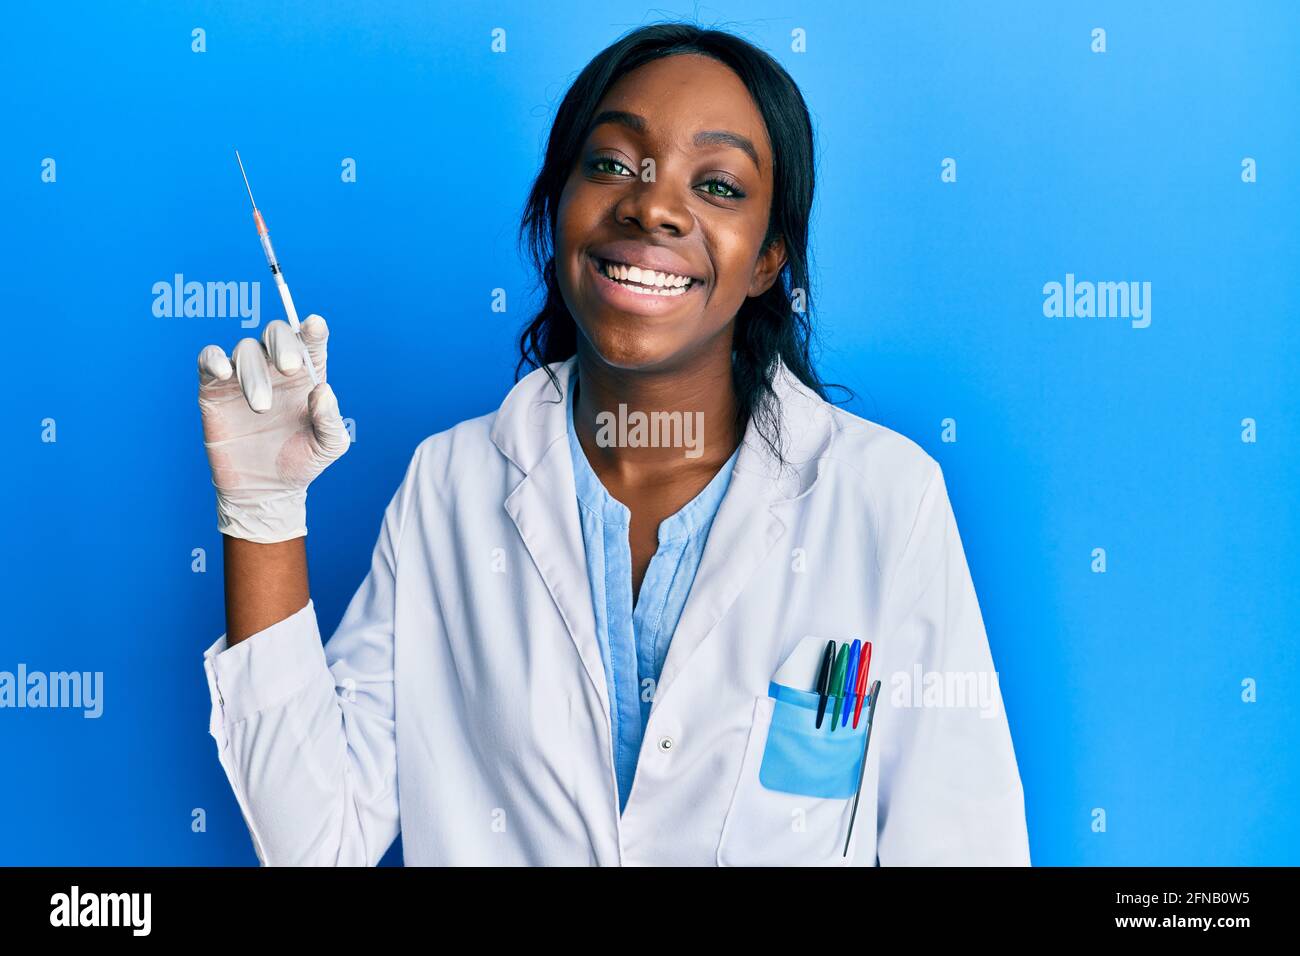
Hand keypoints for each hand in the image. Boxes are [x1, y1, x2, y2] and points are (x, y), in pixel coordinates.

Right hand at [197, 314, 349, 542]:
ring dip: (254, 374)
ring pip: (245, 350)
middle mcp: (275, 368)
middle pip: (275, 333)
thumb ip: (330, 419)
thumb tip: (323, 389)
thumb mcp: (328, 447)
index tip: (315, 325)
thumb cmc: (302, 462)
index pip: (311, 342)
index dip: (313, 329)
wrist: (265, 490)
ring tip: (261, 408)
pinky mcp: (214, 389)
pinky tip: (224, 373)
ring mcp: (244, 376)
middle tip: (289, 368)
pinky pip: (209, 360)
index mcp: (307, 375)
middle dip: (283, 344)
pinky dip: (213, 359)